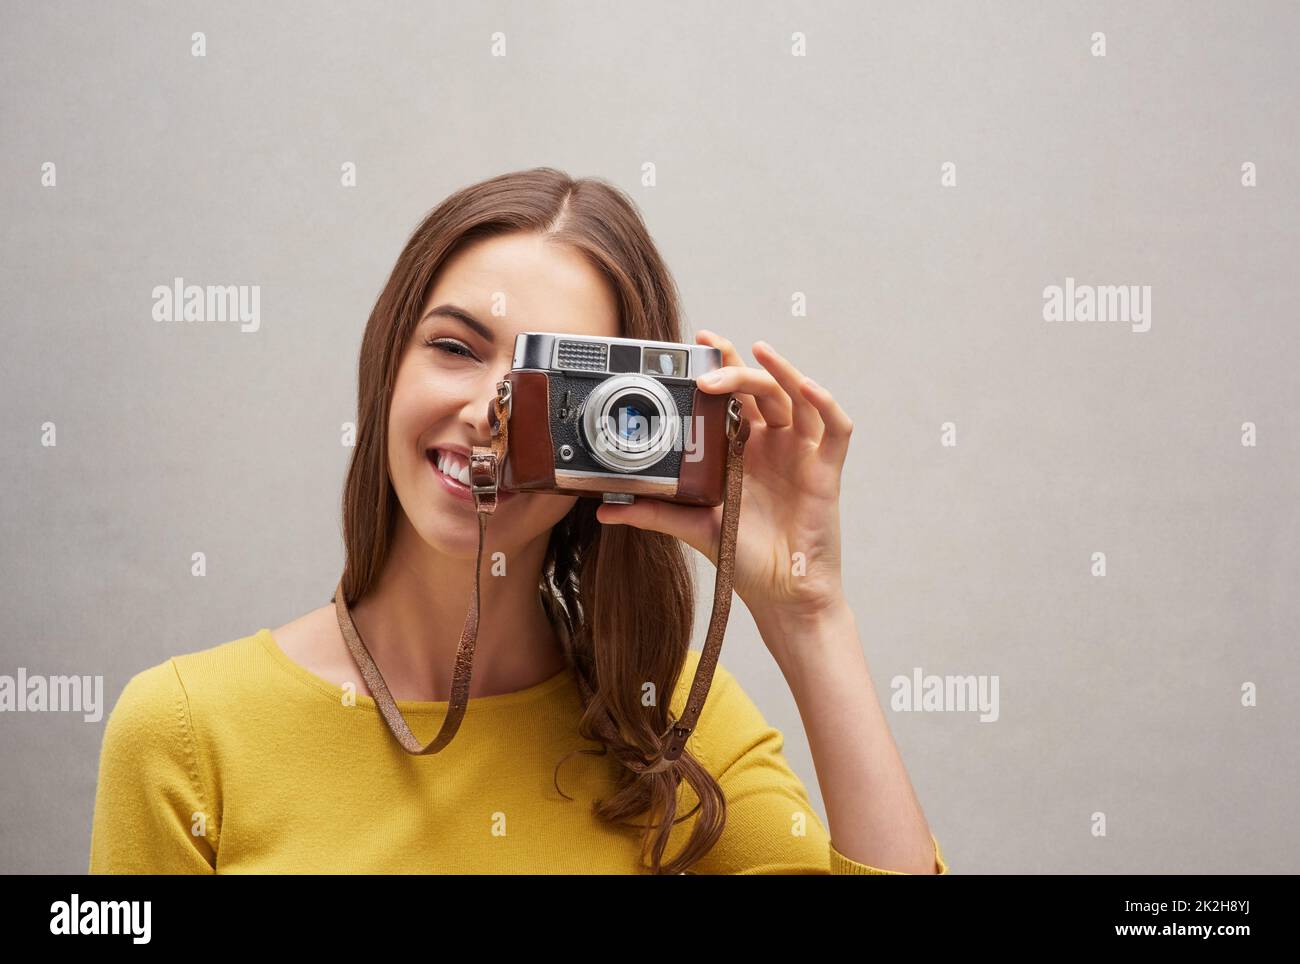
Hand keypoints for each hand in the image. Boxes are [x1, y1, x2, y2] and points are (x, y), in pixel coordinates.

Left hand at [595, 330, 853, 630]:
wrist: (780, 594)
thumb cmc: (744, 557)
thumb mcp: (692, 525)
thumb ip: (652, 511)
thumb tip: (603, 510)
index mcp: (742, 449)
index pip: (732, 396)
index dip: (719, 366)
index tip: (695, 345)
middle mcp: (772, 445)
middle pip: (761, 388)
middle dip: (736, 366)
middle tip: (709, 354)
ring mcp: (801, 454)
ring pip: (797, 397)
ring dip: (780, 370)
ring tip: (756, 353)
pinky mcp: (825, 471)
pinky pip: (836, 429)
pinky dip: (826, 403)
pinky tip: (806, 388)